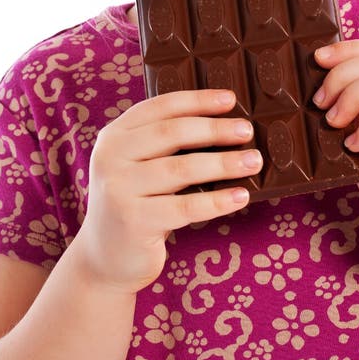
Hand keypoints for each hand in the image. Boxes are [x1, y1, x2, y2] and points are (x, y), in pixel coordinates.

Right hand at [74, 89, 261, 294]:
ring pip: (182, 169)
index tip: (231, 99)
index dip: (198, 100)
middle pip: (172, 133)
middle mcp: (111, 158)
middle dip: (215, 129)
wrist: (105, 260)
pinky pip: (186, 207)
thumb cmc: (136, 204)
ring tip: (253, 161)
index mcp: (114, 135)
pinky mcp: (134, 221)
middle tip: (247, 130)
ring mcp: (119, 189)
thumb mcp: (138, 166)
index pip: (160, 107)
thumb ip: (164, 144)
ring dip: (223, 163)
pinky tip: (240, 196)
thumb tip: (225, 123)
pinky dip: (217, 200)